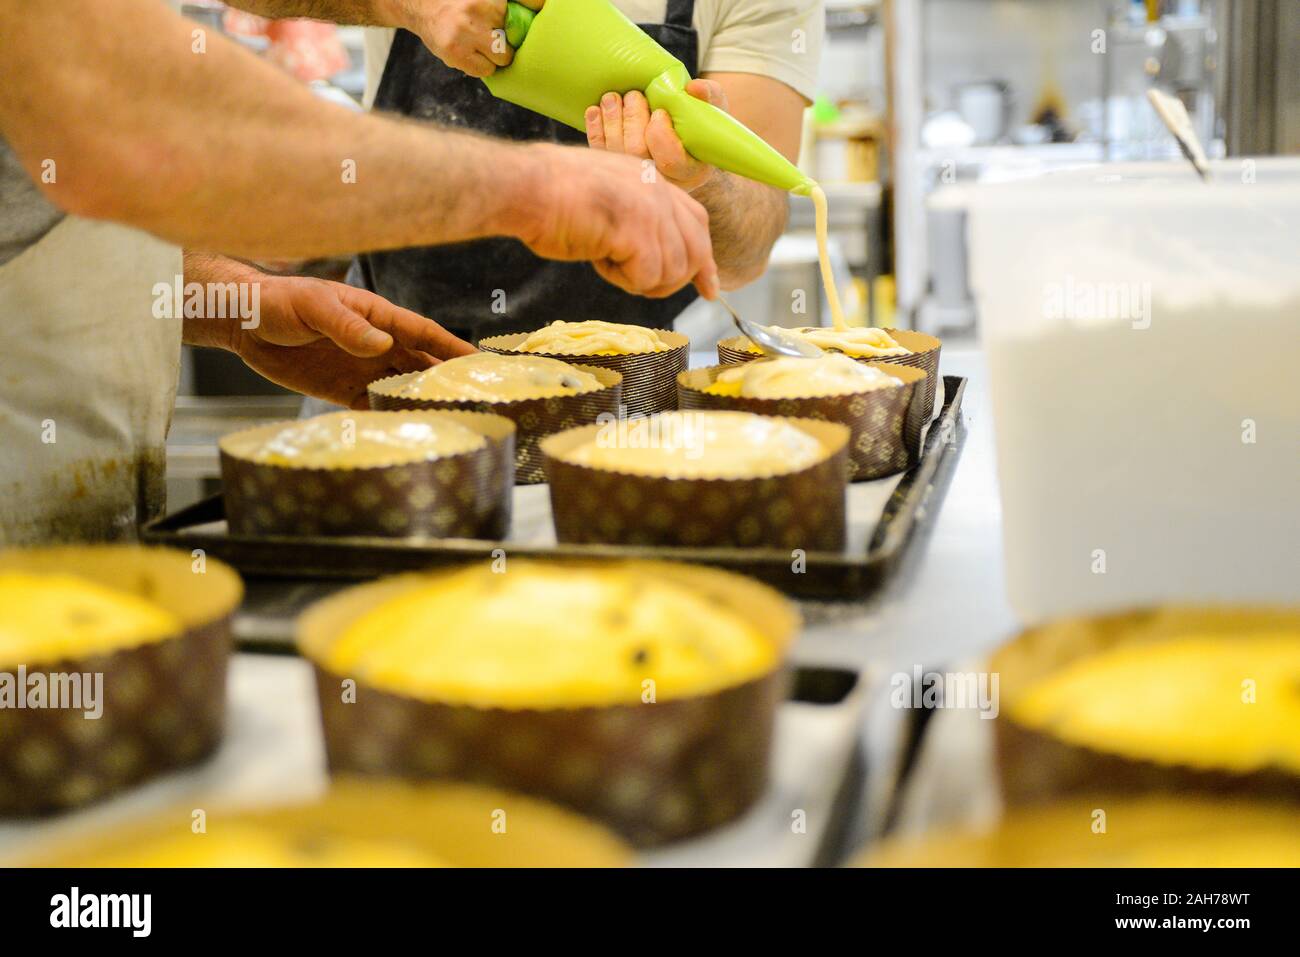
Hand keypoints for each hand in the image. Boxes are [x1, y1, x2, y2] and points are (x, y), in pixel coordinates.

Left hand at [230, 275, 475, 408]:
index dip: (452, 347)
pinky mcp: (341, 390)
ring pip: (400, 387)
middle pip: (421, 364)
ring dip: (420, 403)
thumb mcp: (313, 306)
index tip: (481, 361)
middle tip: (475, 400)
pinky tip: (402, 433)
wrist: (244, 321)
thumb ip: (347, 326)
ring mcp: (361, 368)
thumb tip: (381, 346)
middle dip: (446, 381)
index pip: (424, 333)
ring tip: (447, 423)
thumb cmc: (280, 301)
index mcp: (377, 317)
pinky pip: (372, 406)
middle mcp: (376, 344)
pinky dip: (388, 418)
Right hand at [404, 0, 541, 77]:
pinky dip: (482, 66)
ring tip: (481, 42)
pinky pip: (485, 70)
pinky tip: (470, 52)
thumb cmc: (459, 2)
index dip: (536, 9)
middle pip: (518, 35)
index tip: (539, 13)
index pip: (530, 1)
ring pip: (503, 57)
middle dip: (510, 38)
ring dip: (497, 54)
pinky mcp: (456, 52)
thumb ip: (509, 3)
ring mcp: (467, 31)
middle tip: (497, 32)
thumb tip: (541, 9)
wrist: (419, 6)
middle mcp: (479, 7)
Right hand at [516, 142, 718, 298]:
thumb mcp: (607, 197)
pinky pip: (647, 279)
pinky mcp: (638, 233)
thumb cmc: (551, 195)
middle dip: (675, 280)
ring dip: (639, 279)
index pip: (697, 221)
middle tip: (645, 285)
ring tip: (606, 258)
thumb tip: (652, 253)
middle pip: (695, 252)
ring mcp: (652, 210)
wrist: (526, 187)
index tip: (709, 288)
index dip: (705, 260)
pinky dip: (621, 279)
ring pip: (673, 271)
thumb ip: (636, 216)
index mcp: (653, 179)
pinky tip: (600, 259)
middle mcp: (659, 191)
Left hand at [583, 80, 725, 192]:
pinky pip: (601, 153)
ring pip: (617, 152)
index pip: (670, 160)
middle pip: (638, 153)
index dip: (660, 135)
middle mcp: (662, 180)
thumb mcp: (713, 111)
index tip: (660, 112)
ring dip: (611, 121)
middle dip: (632, 120)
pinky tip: (595, 110)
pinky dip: (595, 130)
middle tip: (634, 95)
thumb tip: (694, 87)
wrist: (686, 148)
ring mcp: (636, 177)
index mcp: (689, 171)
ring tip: (612, 97)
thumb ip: (709, 98)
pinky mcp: (617, 169)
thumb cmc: (700, 128)